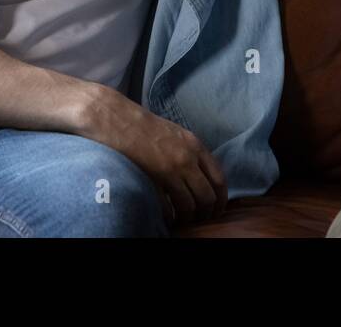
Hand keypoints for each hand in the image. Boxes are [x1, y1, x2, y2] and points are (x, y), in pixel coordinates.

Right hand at [81, 85, 226, 225]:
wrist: (120, 120)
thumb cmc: (146, 126)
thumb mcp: (178, 134)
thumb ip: (192, 152)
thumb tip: (202, 175)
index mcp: (196, 146)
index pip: (219, 179)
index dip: (220, 199)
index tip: (217, 209)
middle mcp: (188, 159)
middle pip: (207, 196)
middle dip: (206, 212)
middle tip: (201, 219)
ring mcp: (171, 170)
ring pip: (190, 205)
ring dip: (188, 217)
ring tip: (183, 220)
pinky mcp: (153, 179)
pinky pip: (168, 206)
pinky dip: (170, 216)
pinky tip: (167, 217)